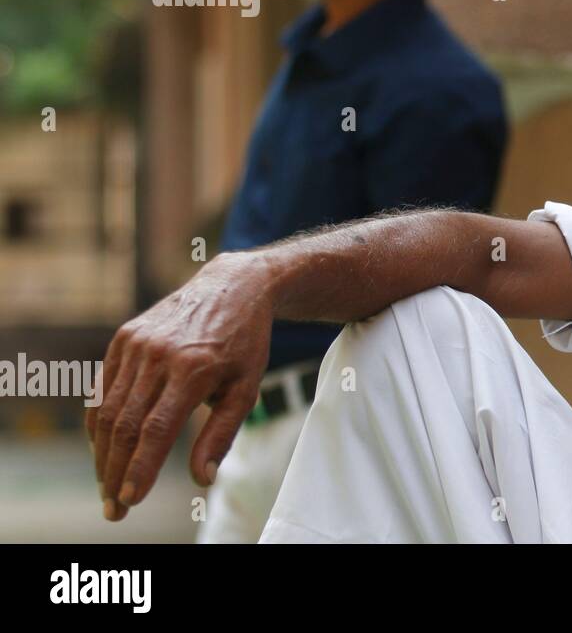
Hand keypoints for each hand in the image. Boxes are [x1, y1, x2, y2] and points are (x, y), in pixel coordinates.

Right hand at [86, 251, 274, 520]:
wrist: (234, 287)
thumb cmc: (245, 345)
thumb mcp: (246, 389)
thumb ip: (221, 435)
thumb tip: (202, 480)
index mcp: (193, 368)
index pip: (156, 429)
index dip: (140, 468)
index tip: (130, 501)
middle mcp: (159, 354)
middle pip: (124, 425)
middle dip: (115, 472)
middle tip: (114, 509)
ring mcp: (137, 343)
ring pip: (107, 409)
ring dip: (103, 453)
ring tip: (108, 486)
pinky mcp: (124, 337)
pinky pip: (103, 388)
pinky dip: (99, 422)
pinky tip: (104, 449)